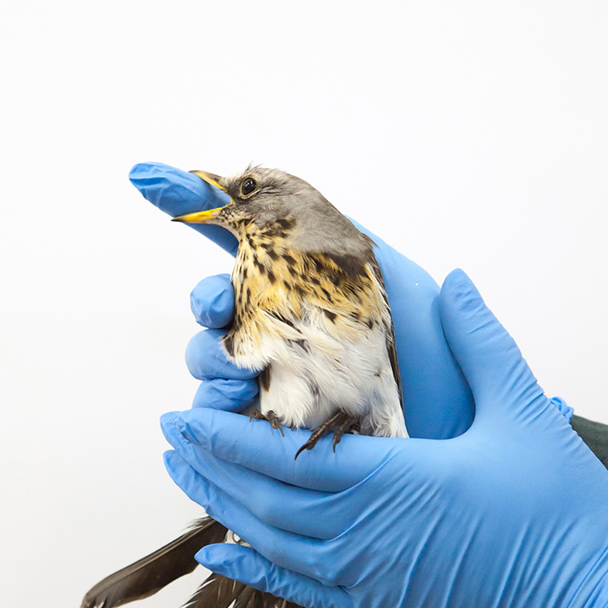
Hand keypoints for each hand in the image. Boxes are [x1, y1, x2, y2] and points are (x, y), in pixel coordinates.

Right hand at [129, 161, 472, 439]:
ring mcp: (278, 383)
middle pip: (214, 310)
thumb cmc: (432, 348)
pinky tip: (234, 401)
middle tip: (220, 307)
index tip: (151, 181)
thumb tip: (240, 175)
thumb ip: (308, 220)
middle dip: (205, 304)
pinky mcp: (273, 433)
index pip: (235, 242)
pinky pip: (221, 419)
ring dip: (209, 358)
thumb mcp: (375, 268)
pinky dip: (214, 408)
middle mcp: (286, 331)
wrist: (457, 431)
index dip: (192, 209)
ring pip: (211, 364)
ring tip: (238, 370)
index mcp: (304, 286)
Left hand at [160, 270, 607, 607]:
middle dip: (210, 462)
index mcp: (395, 477)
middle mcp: (365, 531)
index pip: (285, 454)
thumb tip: (453, 281)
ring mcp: (366, 577)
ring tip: (185, 474)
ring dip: (221, 505)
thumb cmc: (560, 510)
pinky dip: (252, 571)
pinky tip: (217, 553)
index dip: (228, 435)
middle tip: (171, 434)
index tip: (187, 413)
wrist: (589, 604)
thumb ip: (480, 342)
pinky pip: (298, 590)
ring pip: (272, 541)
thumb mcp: (523, 412)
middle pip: (263, 496)